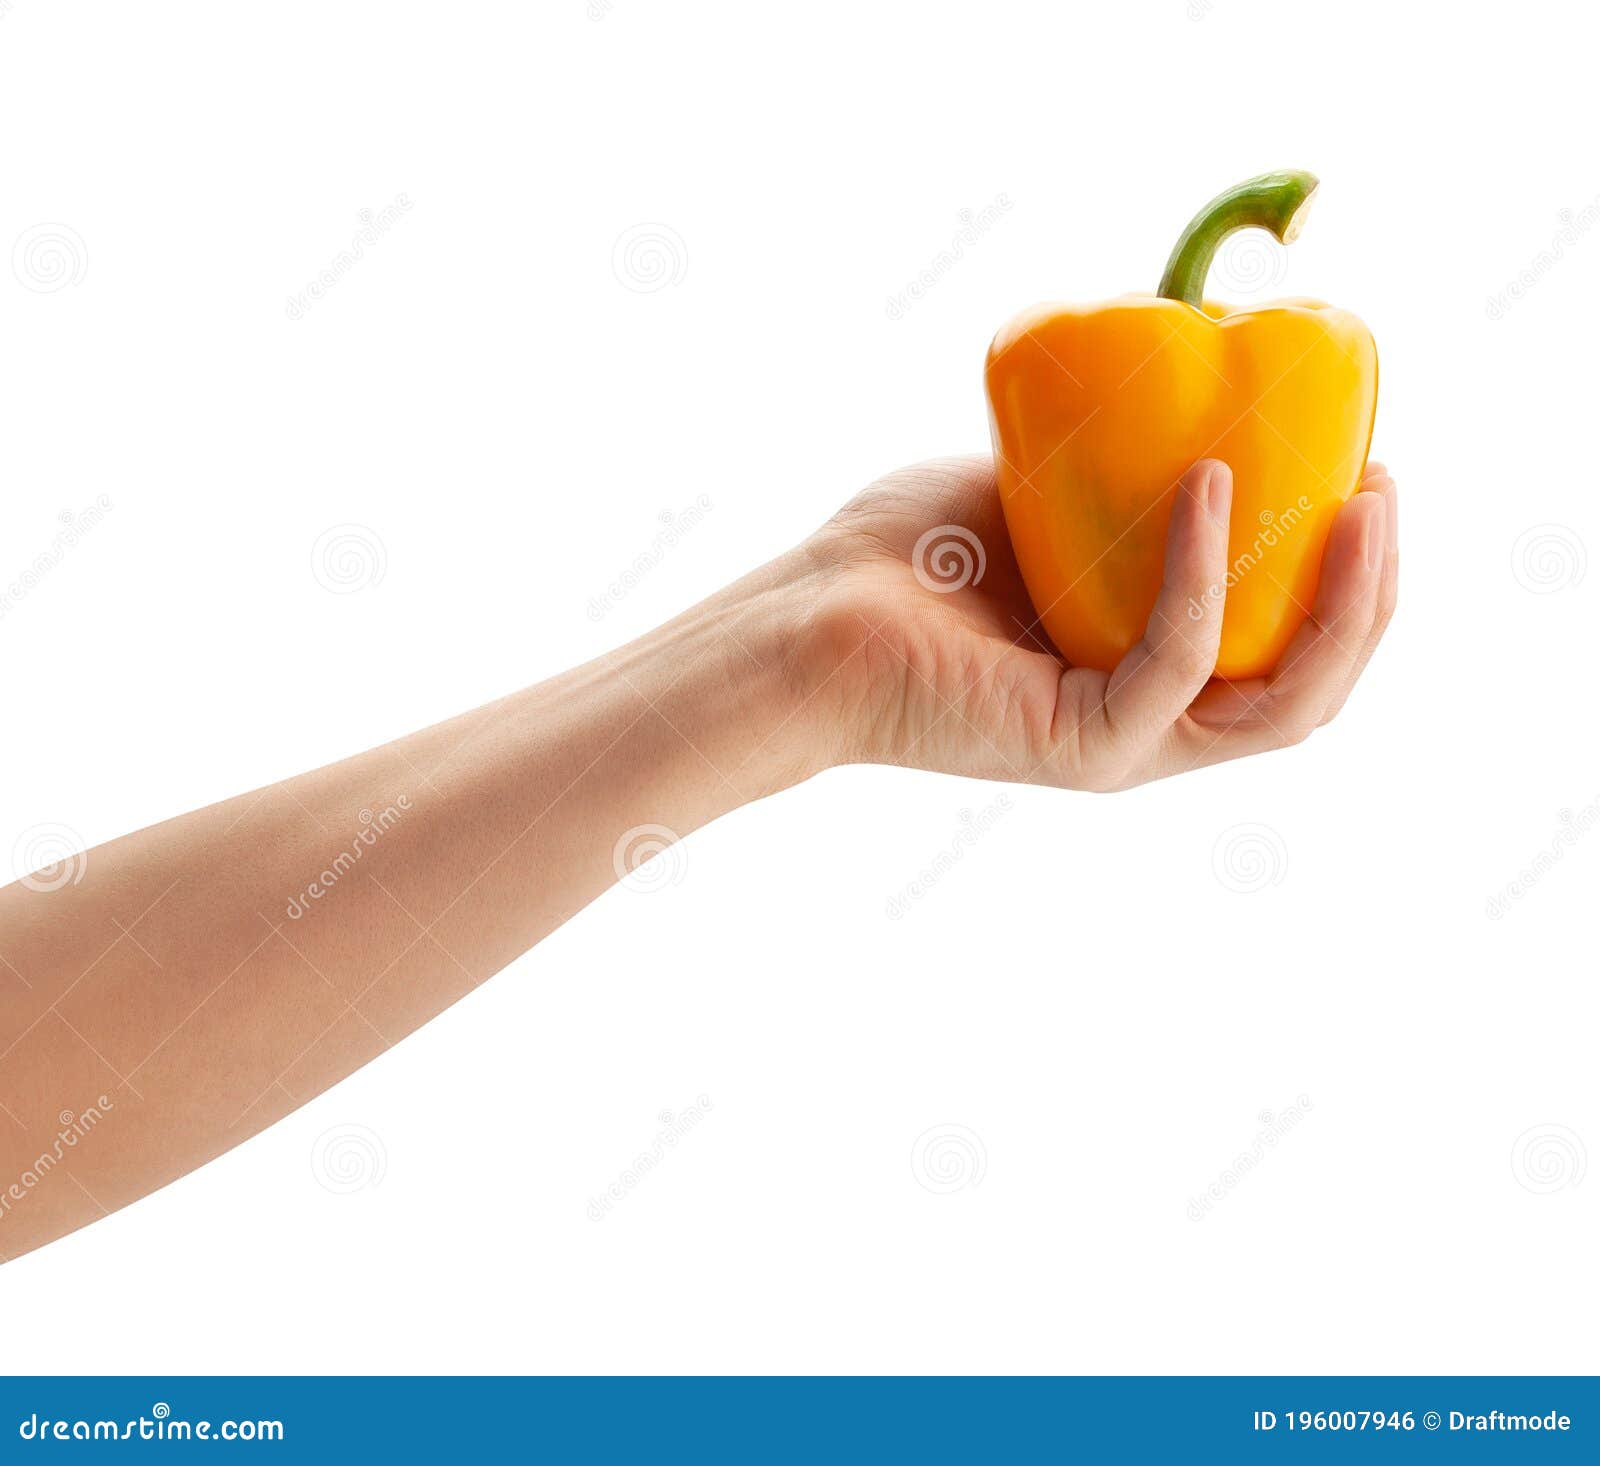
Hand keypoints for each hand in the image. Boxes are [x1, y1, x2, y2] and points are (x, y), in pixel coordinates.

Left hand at [796, 455, 1396, 790]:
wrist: (808, 615)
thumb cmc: (901, 558)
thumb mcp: (1039, 495)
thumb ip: (1113, 474)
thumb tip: (1180, 395)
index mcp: (1148, 672)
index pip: (1286, 644)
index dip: (1350, 572)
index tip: (1368, 467)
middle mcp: (1150, 721)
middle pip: (1309, 683)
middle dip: (1373, 590)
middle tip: (1385, 486)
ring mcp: (1121, 743)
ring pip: (1280, 705)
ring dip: (1343, 606)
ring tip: (1363, 502)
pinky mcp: (1081, 747)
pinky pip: (1175, 664)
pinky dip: (1201, 573)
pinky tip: (1209, 486)